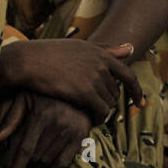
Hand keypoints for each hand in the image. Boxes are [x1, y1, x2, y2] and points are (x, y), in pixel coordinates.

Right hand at [0, 40, 141, 120]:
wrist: (28, 61)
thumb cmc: (49, 53)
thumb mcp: (79, 46)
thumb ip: (106, 48)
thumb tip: (131, 47)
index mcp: (100, 52)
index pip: (128, 74)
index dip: (136, 90)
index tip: (139, 102)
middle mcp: (100, 64)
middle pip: (115, 91)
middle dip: (107, 100)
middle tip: (95, 107)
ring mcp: (94, 78)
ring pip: (109, 102)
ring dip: (102, 110)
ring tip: (90, 113)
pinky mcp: (85, 92)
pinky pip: (102, 111)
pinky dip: (100, 118)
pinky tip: (93, 121)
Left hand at [0, 92, 92, 167]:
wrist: (76, 84)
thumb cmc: (43, 92)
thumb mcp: (25, 98)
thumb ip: (11, 119)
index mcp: (40, 114)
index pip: (24, 148)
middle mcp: (57, 124)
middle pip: (36, 158)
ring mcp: (70, 131)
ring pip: (49, 161)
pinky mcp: (80, 137)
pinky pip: (65, 162)